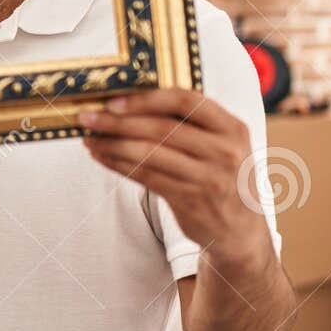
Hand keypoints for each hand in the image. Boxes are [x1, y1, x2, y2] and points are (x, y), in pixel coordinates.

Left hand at [79, 89, 267, 257]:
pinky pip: (146, 178)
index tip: (113, 100)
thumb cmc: (223, 177)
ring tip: (89, 138)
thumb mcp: (223, 145)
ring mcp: (208, 178)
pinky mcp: (190, 201)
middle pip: (161, 128)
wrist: (242, 231)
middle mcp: (224, 151)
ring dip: (112, 144)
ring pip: (149, 155)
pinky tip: (102, 157)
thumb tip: (131, 101)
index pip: (185, 100)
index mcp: (232, 127)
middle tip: (87, 117)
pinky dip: (119, 165)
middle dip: (118, 121)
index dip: (146, 99)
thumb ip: (191, 124)